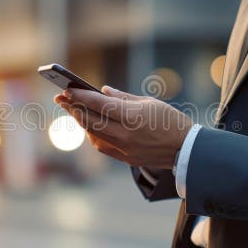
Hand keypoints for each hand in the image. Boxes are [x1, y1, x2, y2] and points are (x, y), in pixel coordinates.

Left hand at [54, 86, 192, 168]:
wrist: (186, 149)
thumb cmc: (170, 121)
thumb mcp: (149, 102)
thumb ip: (122, 98)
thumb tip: (102, 92)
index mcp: (132, 116)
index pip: (98, 105)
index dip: (80, 96)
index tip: (67, 89)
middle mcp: (125, 134)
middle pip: (90, 120)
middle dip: (73, 107)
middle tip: (61, 98)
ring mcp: (124, 148)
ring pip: (93, 134)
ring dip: (81, 121)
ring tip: (73, 109)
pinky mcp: (125, 158)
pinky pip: (102, 146)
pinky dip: (93, 134)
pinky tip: (90, 126)